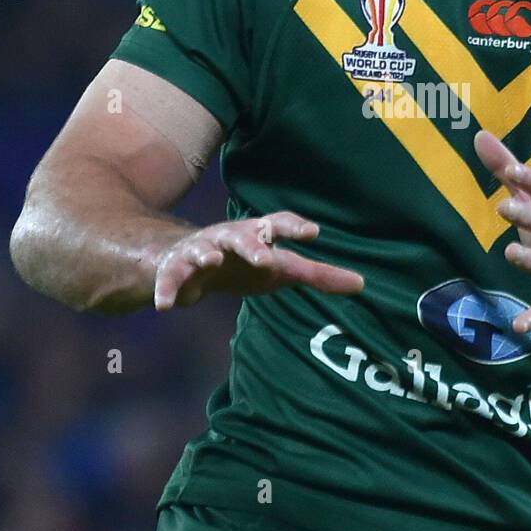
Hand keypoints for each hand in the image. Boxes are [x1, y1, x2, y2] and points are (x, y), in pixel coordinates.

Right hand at [151, 212, 364, 310]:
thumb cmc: (244, 263)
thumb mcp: (281, 269)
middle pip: (241, 235)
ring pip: (202, 249)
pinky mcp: (174, 269)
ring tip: (211, 260)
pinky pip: (170, 278)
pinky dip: (167, 290)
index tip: (313, 233)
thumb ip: (318, 275)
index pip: (278, 224)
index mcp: (258, 234)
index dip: (294, 227)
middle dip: (252, 243)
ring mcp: (200, 251)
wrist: (187, 261)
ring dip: (206, 253)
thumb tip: (363, 284)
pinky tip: (167, 306)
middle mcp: (229, 237)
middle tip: (265, 257)